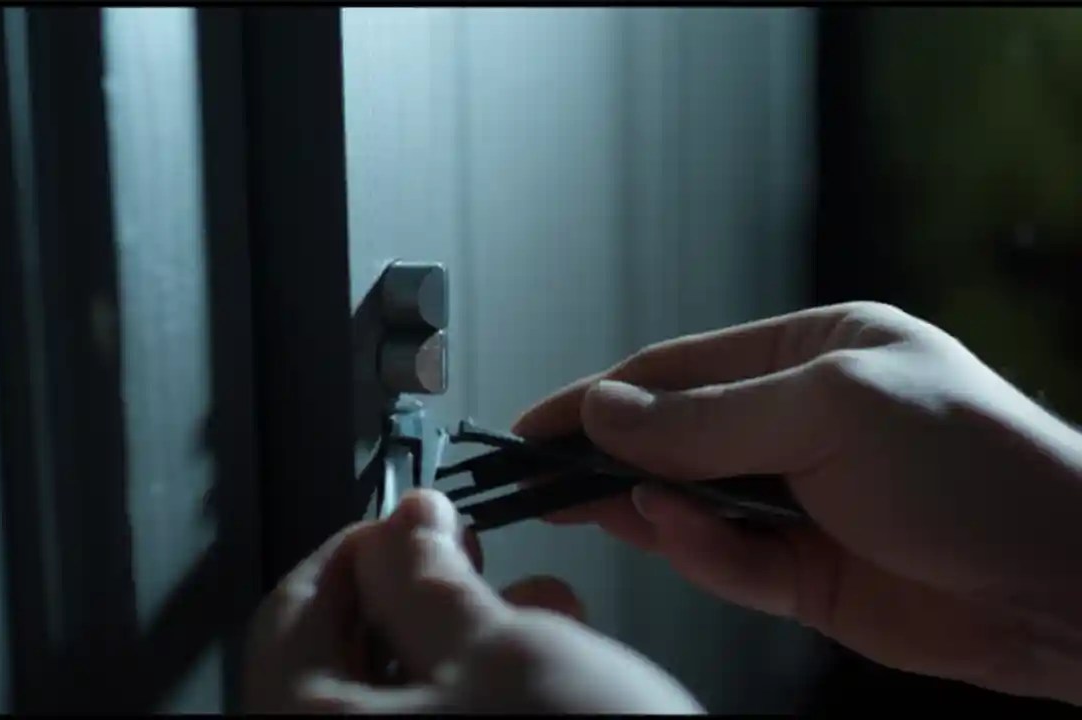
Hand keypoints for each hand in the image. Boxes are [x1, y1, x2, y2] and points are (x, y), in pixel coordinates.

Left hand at [242, 489, 702, 713]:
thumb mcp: (495, 650)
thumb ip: (427, 577)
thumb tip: (406, 522)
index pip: (289, 617)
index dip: (352, 549)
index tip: (406, 519)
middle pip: (341, 664)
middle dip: (414, 594)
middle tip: (460, 552)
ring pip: (401, 708)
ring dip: (460, 641)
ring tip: (532, 600)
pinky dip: (483, 698)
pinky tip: (546, 661)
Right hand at [515, 301, 1081, 704]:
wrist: (1066, 581)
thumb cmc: (976, 467)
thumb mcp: (829, 409)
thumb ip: (707, 418)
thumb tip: (607, 411)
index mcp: (808, 355)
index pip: (678, 370)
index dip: (602, 395)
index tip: (538, 421)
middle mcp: (797, 423)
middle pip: (673, 437)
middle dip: (608, 456)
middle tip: (539, 476)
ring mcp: (800, 502)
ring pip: (689, 504)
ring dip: (643, 506)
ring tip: (592, 505)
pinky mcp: (806, 575)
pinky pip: (726, 562)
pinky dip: (695, 552)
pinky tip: (673, 534)